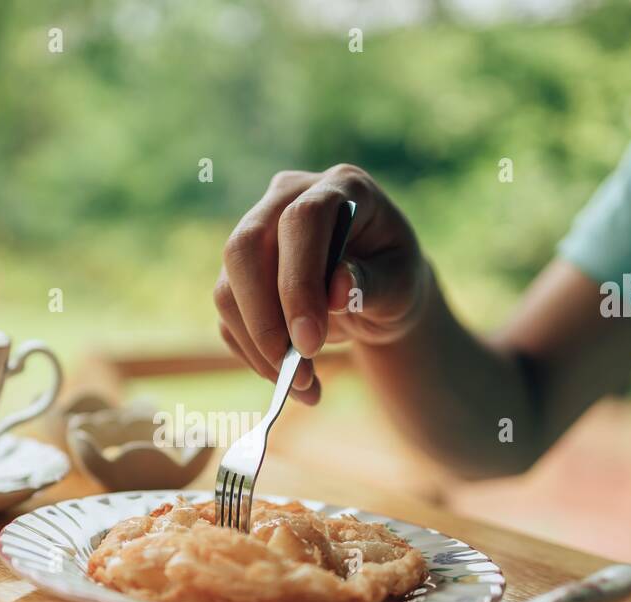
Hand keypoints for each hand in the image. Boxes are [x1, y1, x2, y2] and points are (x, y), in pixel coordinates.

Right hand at [213, 164, 430, 403]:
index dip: (298, 282)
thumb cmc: (394, 278)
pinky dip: (253, 354)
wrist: (377, 289)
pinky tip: (288, 380)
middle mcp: (287, 198)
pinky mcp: (239, 271)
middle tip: (294, 373)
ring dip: (259, 347)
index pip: (301, 221)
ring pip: (228, 288)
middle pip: (245, 248)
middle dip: (264, 319)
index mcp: (340, 187)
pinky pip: (228, 315)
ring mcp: (257, 231)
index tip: (310, 342)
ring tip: (303, 387)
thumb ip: (373, 283)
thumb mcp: (402, 285)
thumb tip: (336, 290)